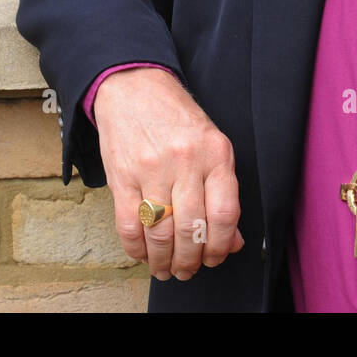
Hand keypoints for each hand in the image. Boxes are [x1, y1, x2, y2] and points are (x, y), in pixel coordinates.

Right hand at [93, 66, 244, 280]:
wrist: (134, 86)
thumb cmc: (177, 116)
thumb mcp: (212, 144)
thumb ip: (223, 190)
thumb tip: (234, 240)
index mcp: (215, 153)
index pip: (225, 213)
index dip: (222, 246)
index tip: (217, 258)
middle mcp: (186, 161)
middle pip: (192, 229)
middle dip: (192, 260)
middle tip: (190, 270)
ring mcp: (151, 169)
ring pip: (161, 233)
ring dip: (164, 261)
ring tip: (167, 269)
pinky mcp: (122, 176)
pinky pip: (129, 225)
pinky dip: (136, 249)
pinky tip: (143, 255)